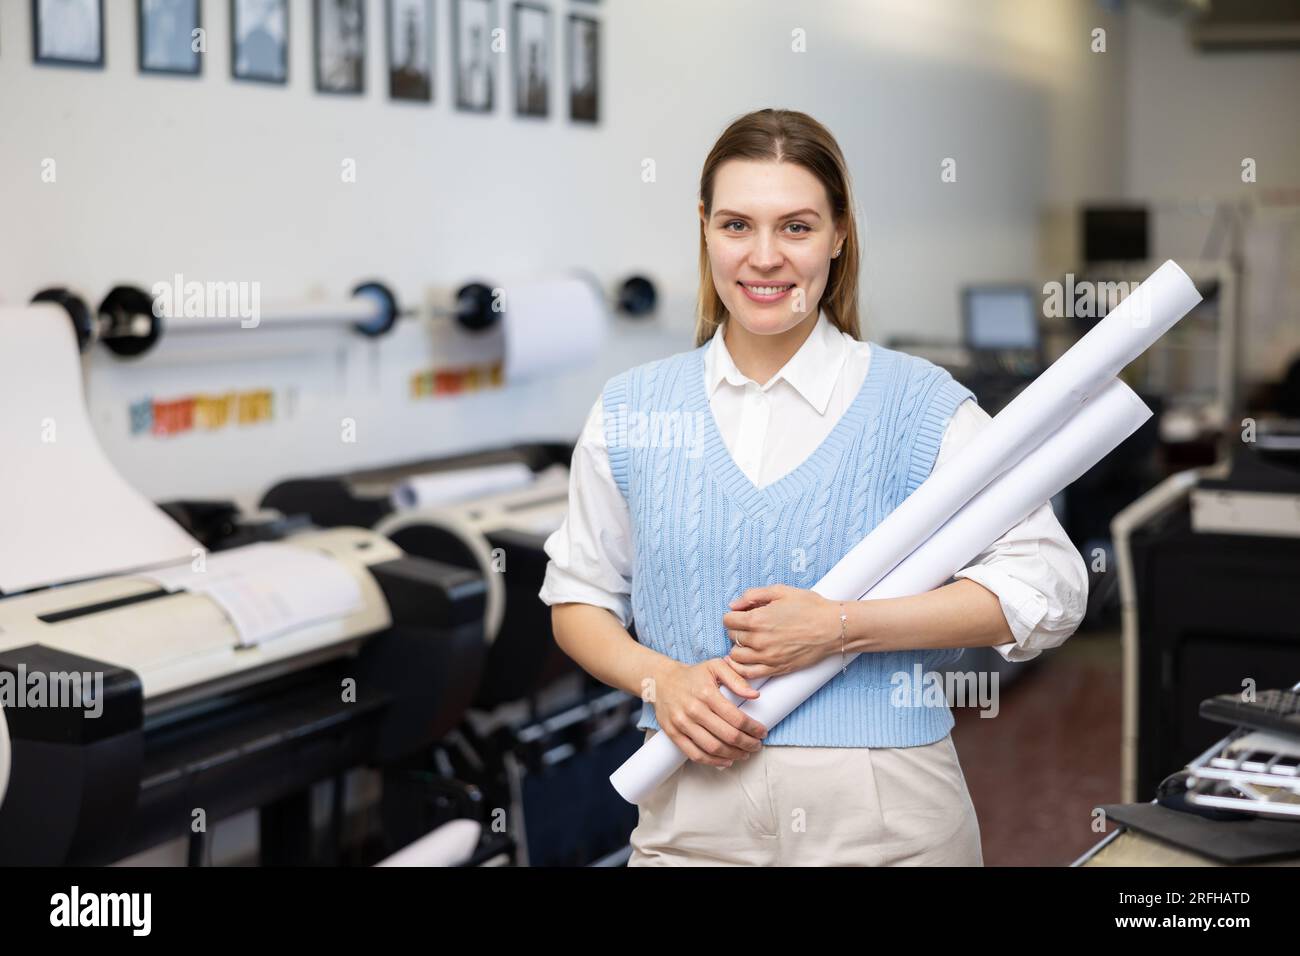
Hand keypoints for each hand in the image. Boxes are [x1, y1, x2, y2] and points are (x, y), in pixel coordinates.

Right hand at [652, 659, 768, 766]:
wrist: (661, 681)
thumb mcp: (715, 666)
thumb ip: (737, 678)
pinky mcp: (673, 734)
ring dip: (734, 755)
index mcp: (707, 693)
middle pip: (728, 735)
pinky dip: (713, 762)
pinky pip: (695, 754)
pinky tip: (726, 761)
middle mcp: (694, 710)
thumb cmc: (693, 675)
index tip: (762, 732)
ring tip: (745, 753)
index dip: (753, 728)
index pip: (736, 718)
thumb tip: (755, 695)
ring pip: (713, 748)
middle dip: (747, 743)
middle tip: (757, 745)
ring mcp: (682, 723)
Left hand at [722, 584, 838, 679]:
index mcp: (757, 619)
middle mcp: (759, 640)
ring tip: (749, 641)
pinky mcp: (776, 669)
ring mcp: (767, 657)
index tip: (741, 615)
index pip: (728, 621)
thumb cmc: (810, 607)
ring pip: (736, 656)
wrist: (833, 628)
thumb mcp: (780, 591)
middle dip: (737, 629)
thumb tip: (733, 605)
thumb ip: (752, 595)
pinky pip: (748, 673)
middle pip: (731, 637)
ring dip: (738, 647)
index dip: (733, 615)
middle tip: (749, 626)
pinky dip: (741, 668)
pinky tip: (745, 660)